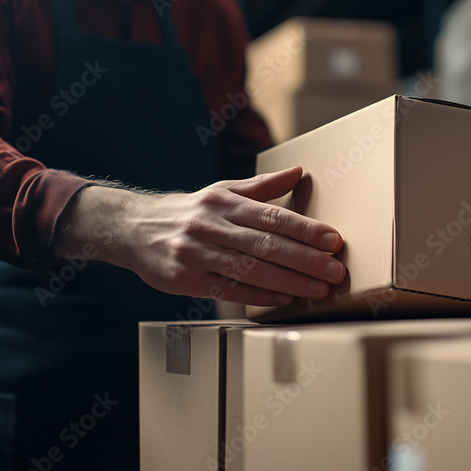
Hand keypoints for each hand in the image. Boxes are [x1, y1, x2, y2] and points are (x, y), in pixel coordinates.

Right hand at [54, 167, 344, 305]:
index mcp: (225, 202)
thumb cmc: (191, 211)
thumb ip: (262, 187)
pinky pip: (228, 289)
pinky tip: (285, 298)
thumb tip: (299, 171)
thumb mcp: (222, 191)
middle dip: (305, 259)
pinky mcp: (186, 278)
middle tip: (335, 270)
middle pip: (266, 245)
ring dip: (289, 281)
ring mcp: (198, 253)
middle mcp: (212, 225)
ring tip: (319, 289)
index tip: (334, 239)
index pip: (272, 216)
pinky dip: (259, 294)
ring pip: (250, 269)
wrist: (134, 228)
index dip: (305, 229)